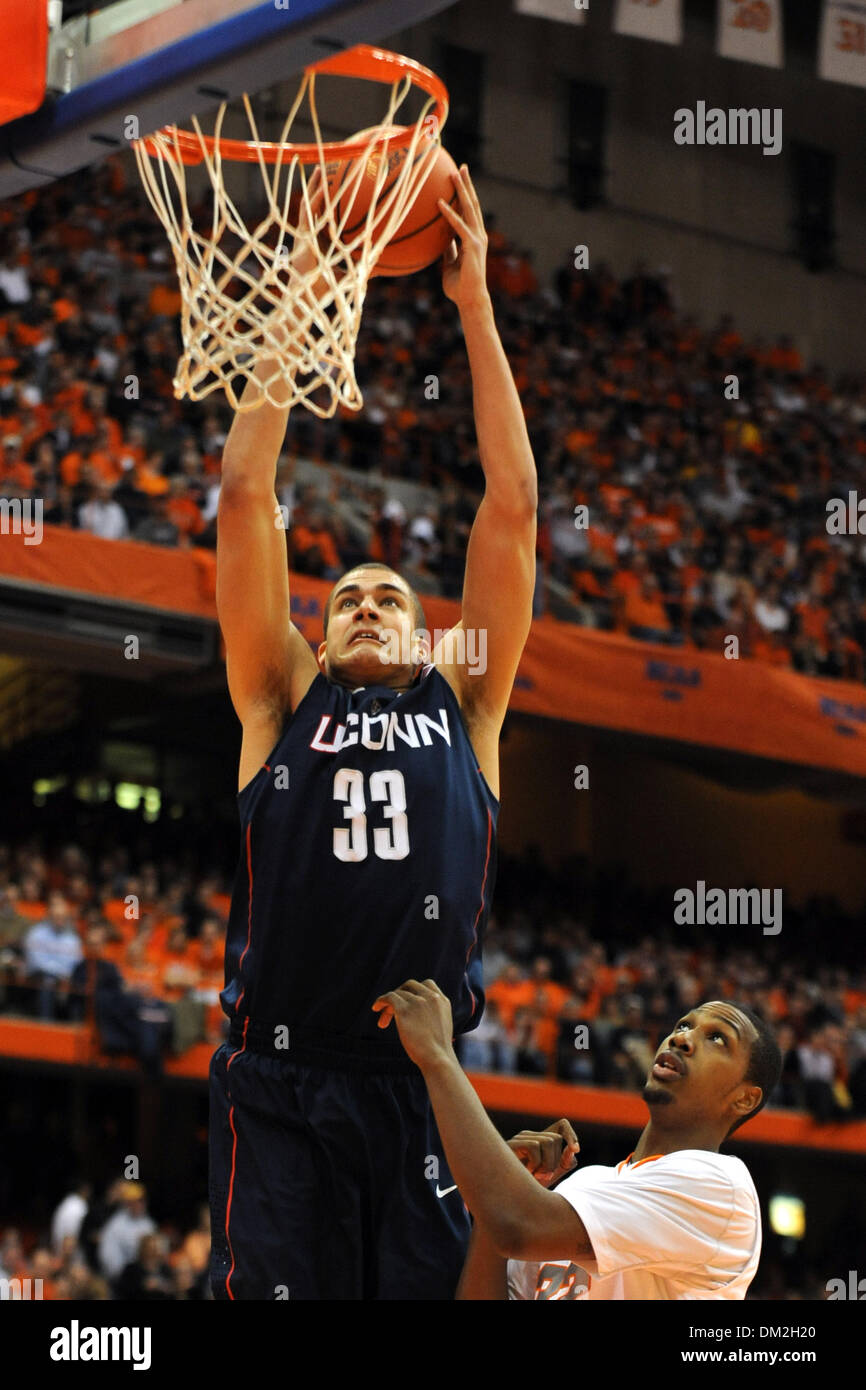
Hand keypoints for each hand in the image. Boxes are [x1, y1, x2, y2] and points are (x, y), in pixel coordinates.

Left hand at [372, 977, 454, 1068]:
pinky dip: (381, 1000)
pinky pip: (389, 997)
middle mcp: (431, 997)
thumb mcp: (440, 1026)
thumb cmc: (437, 1051)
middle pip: (410, 986)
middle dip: (400, 996)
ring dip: (389, 1005)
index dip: (414, 991)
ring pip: (398, 994)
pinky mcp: (404, 1010)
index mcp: (442, 1001)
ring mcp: (417, 1002)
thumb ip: (430, 1015)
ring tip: (383, 1020)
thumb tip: (416, 1017)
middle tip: (392, 1011)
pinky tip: (376, 1008)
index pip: (426, 984)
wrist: (437, 1058)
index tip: (407, 1001)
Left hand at [438, 164, 489, 310]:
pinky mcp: (472, 246)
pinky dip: (449, 214)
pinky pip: (458, 226)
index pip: (470, 212)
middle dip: (467, 184)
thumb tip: (439, 240)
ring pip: (469, 209)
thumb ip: (447, 250)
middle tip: (461, 167)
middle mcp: (478, 235)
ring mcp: (477, 239)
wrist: (469, 300)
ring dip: (462, 190)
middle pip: (473, 204)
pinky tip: (439, 202)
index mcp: (474, 238)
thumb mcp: (449, 264)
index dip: (465, 195)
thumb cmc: (459, 287)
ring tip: (454, 173)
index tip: (459, 180)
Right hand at [508, 1119, 578, 1187]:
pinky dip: (535, 1163)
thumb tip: (572, 1151)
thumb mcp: (551, 1175)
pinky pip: (535, 1146)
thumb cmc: (528, 1186)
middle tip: (544, 1175)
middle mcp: (531, 1136)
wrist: (507, 1196)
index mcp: (541, 1141)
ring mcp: (521, 1138)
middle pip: (556, 1138)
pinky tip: (527, 1172)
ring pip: (549, 1141)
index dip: (571, 1135)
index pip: (562, 1125)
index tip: (575, 1150)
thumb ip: (563, 1163)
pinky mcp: (512, 1143)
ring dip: (546, 1164)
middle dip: (555, 1161)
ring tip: (536, 1175)